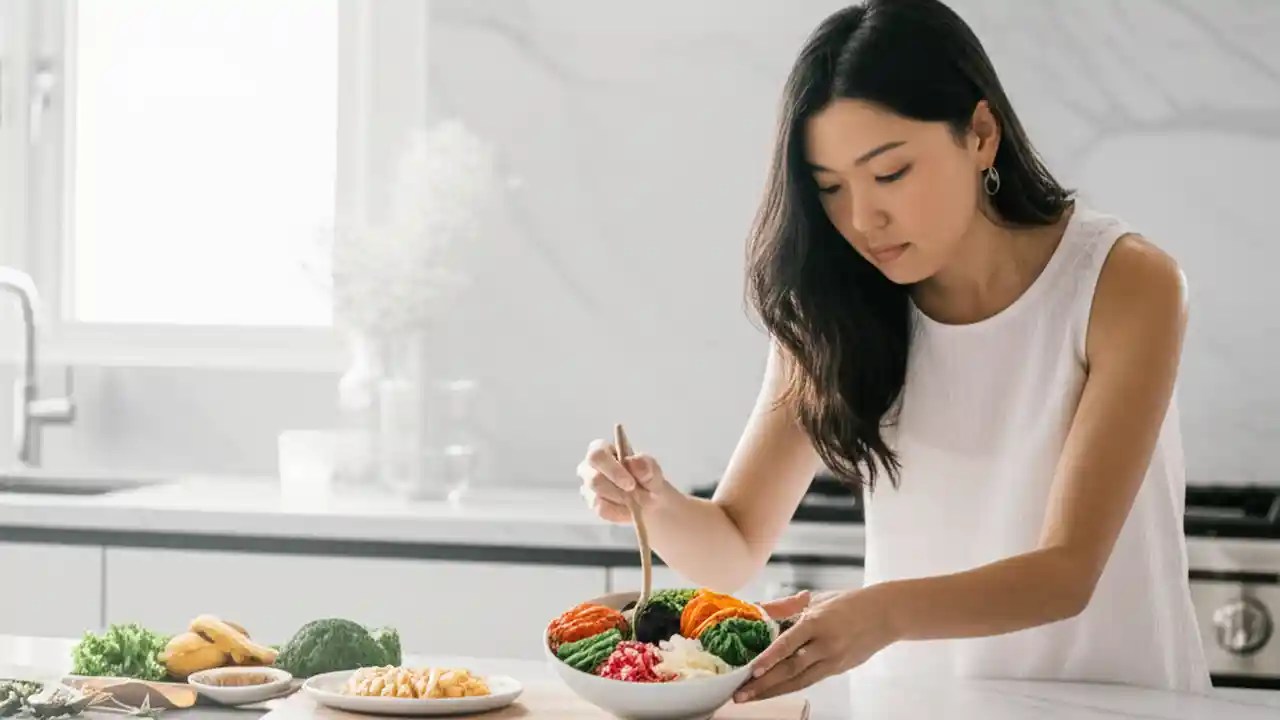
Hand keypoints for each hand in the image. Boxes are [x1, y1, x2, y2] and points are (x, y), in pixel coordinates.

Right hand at [576, 439, 673, 522]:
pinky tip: (630, 507)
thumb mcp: (655, 474)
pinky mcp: (592, 504)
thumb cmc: (649, 481)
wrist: (653, 505)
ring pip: (597, 497)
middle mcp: (591, 467)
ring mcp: (589, 486)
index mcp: (604, 450)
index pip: (597, 454)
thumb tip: (633, 461)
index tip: (631, 483)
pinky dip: (620, 511)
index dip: (612, 469)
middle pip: (593, 479)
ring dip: (621, 500)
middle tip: (636, 494)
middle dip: (617, 490)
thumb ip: (647, 466)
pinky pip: (603, 510)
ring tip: (636, 499)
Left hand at [735, 584, 899, 702]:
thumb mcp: (816, 599)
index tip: (752, 669)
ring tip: (750, 697)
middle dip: (763, 684)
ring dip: (772, 691)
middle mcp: (825, 644)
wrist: (884, 615)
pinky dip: (789, 686)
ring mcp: (833, 660)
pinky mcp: (837, 669)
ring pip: (799, 681)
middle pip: (791, 669)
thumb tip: (758, 608)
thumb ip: (786, 606)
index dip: (770, 658)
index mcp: (817, 622)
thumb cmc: (848, 603)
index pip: (789, 643)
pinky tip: (773, 690)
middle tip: (740, 694)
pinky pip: (810, 680)